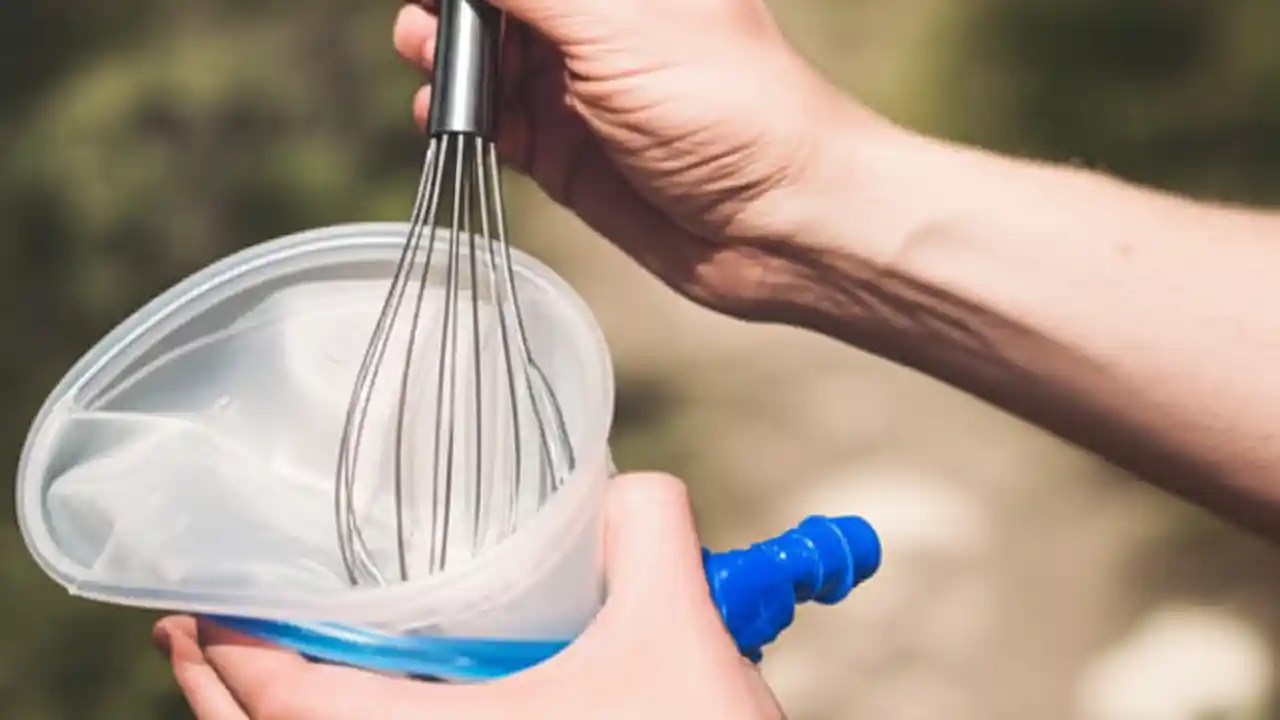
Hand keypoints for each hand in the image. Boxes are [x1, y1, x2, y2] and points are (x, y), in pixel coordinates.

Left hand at [153, 473, 786, 719]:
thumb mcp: (677, 635)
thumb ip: (646, 532)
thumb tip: (626, 486)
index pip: (283, 703)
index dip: (228, 651)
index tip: (194, 601)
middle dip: (224, 690)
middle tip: (196, 631)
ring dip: (282, 717)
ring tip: (261, 670)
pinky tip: (386, 698)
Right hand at [393, 0, 891, 320]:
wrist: (778, 225)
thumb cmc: (727, 108)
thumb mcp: (616, 23)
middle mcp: (602, 23)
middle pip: (502, 5)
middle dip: (455, 8)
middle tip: (427, 24)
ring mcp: (583, 87)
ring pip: (490, 59)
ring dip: (449, 58)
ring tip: (428, 59)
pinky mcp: (569, 151)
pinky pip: (500, 123)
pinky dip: (465, 117)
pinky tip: (445, 114)